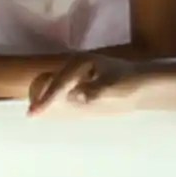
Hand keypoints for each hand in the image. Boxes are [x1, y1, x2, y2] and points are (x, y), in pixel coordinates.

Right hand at [26, 54, 140, 116]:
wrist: (143, 84)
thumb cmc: (130, 84)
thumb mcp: (115, 87)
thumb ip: (96, 91)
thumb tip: (77, 96)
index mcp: (80, 62)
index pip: (59, 82)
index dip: (47, 99)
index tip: (34, 113)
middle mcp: (74, 66)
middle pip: (50, 81)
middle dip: (40, 95)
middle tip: (32, 114)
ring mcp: (75, 75)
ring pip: (53, 84)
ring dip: (44, 97)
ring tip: (35, 113)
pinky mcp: (79, 84)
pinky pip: (61, 90)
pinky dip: (53, 99)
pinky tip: (49, 110)